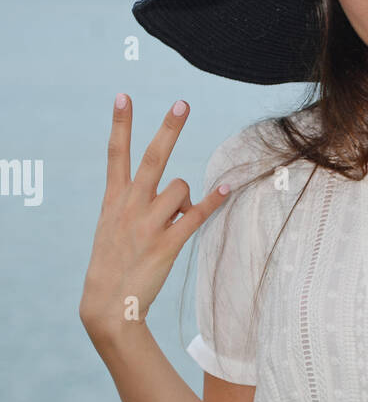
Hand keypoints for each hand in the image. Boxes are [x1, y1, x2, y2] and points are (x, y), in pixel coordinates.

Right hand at [79, 94, 229, 339]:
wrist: (107, 305)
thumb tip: (179, 193)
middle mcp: (129, 206)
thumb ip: (136, 204)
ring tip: (172, 222)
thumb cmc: (113, 265)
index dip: (120, 124)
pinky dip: (212, 202)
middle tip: (183, 104)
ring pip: (180, 189)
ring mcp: (148, 224)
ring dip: (185, 199)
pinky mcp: (166, 244)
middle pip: (154, 158)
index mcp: (113, 199)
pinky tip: (226, 189)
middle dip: (169, 129)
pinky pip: (194, 216)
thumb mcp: (111, 227)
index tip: (122, 96)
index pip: (115, 154)